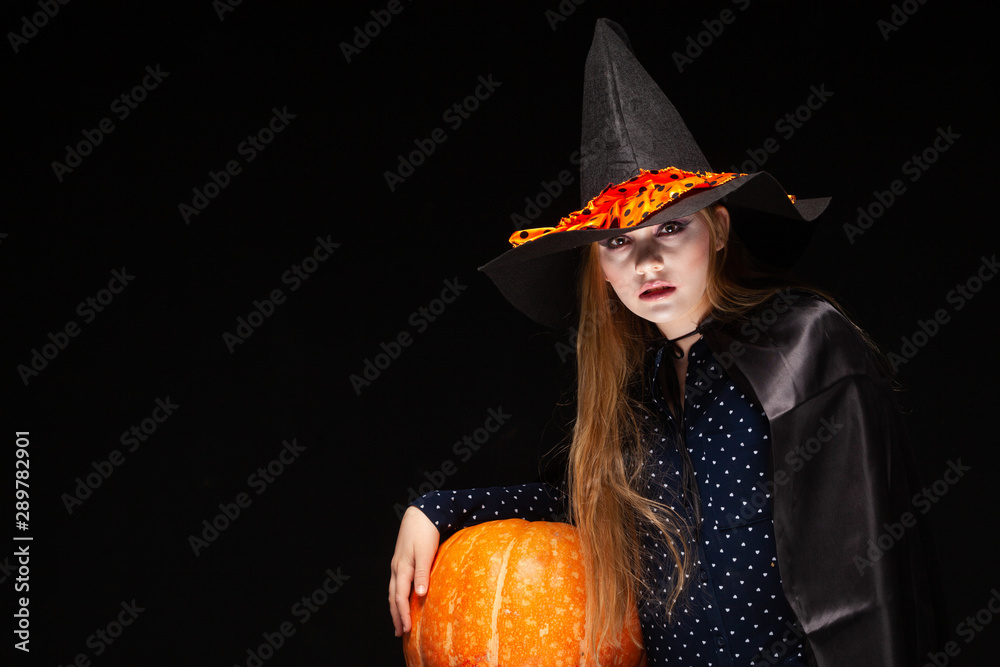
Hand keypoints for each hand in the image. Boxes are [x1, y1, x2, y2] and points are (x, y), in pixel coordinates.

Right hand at [389, 505, 439, 636]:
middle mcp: (397, 569)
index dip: (403, 614)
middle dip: (396, 616)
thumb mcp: (426, 553)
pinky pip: (397, 584)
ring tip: (399, 622)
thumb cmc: (424, 532)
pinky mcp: (401, 562)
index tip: (407, 630)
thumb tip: (420, 595)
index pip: (400, 598)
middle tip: (400, 633)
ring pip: (393, 591)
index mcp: (402, 568)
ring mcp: (397, 565)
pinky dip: (398, 597)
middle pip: (393, 597)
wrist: (420, 514)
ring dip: (395, 608)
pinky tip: (403, 600)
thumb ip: (423, 574)